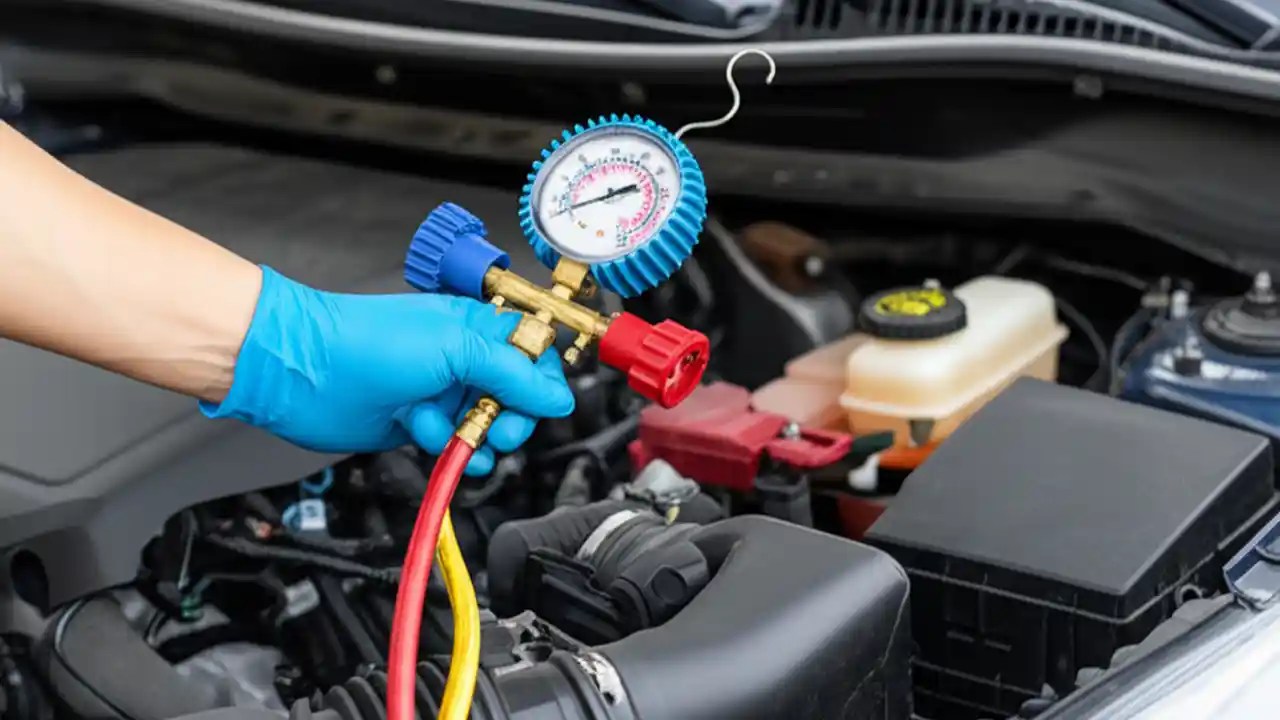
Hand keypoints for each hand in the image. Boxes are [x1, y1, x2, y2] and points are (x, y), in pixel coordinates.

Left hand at [200, 267, 574, 474]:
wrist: (303, 373)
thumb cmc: (366, 342)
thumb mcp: (455, 349)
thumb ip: (512, 375)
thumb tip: (558, 397)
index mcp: (475, 326)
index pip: (532, 353)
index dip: (541, 380)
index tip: (537, 403)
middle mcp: (462, 357)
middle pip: (515, 396)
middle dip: (511, 417)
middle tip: (498, 429)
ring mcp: (439, 390)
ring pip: (484, 424)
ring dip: (476, 436)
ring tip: (458, 435)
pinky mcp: (417, 421)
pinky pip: (454, 443)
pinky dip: (448, 447)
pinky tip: (427, 436)